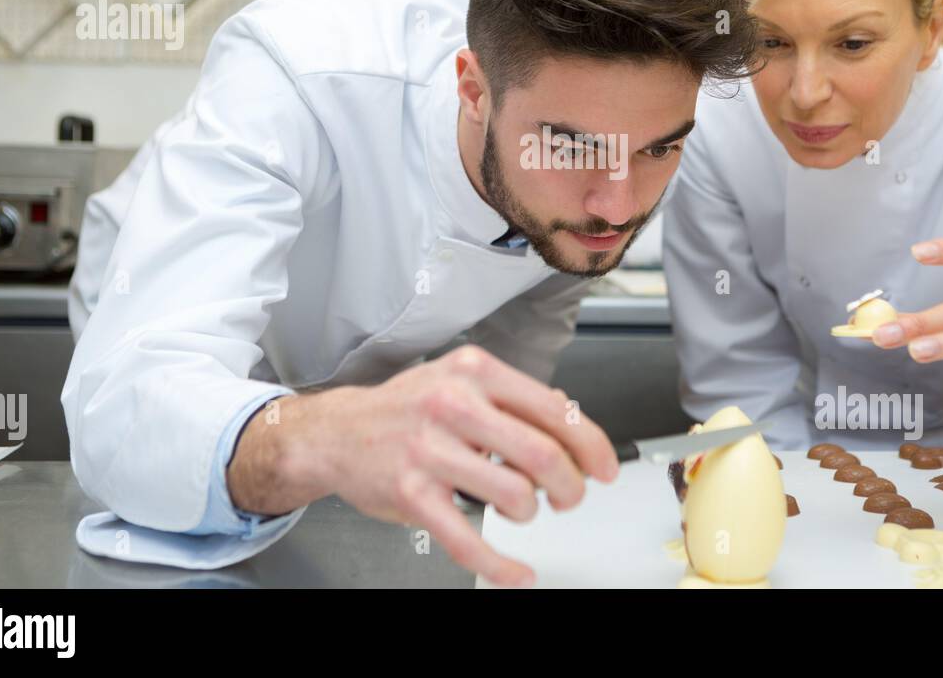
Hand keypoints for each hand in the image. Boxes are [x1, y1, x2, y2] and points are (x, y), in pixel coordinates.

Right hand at [228, 345, 618, 586]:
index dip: (591, 444)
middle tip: (570, 496)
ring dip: (531, 512)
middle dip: (570, 486)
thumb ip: (514, 397)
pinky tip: (516, 571)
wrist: (337, 432)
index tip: (605, 467)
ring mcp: (430, 450)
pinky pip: (468, 540)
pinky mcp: (412, 495)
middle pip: (542, 454)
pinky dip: (501, 565)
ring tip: (522, 508)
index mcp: (474, 371)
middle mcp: (453, 405)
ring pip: (514, 494)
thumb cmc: (405, 407)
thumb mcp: (461, 380)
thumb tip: (571, 421)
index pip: (553, 408)